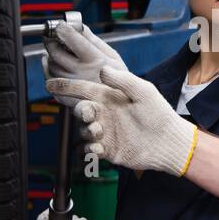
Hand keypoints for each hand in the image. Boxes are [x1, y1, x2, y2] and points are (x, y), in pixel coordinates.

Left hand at [42, 23, 126, 107]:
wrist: (117, 106)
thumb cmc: (117, 81)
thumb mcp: (113, 57)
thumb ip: (94, 41)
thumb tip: (79, 26)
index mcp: (94, 60)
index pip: (72, 40)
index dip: (62, 29)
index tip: (59, 25)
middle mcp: (81, 72)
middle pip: (55, 51)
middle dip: (52, 40)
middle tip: (54, 36)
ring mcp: (70, 85)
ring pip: (50, 63)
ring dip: (51, 54)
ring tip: (61, 52)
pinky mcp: (63, 95)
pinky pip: (48, 77)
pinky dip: (48, 67)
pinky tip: (55, 63)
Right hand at [46, 66, 196, 176]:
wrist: (168, 142)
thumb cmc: (159, 113)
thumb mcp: (143, 90)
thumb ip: (122, 79)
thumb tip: (102, 69)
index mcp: (110, 97)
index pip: (83, 90)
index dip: (66, 87)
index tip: (49, 84)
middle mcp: (105, 114)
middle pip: (80, 110)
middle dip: (79, 111)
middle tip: (88, 113)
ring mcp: (105, 133)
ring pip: (83, 131)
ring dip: (87, 130)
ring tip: (99, 131)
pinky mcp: (107, 150)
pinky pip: (89, 150)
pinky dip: (89, 149)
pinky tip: (99, 148)